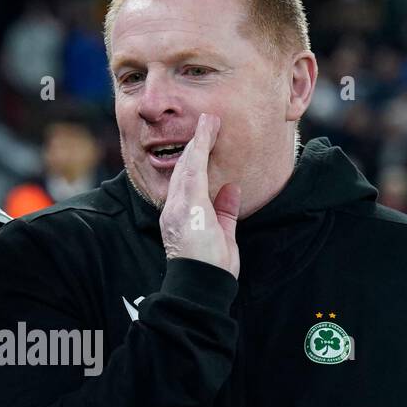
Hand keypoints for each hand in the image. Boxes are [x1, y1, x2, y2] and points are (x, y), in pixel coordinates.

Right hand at [158, 112, 240, 278]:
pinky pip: (193, 168)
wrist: (203, 284)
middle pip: (182, 171)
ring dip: (199, 141)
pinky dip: (200, 147)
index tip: (204, 146)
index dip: (194, 163)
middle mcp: (174, 209)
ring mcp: (179, 206)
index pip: (186, 185)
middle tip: (206, 125)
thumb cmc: (212, 268)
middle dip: (194, 147)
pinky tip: (207, 131)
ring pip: (187, 165)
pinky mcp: (188, 203)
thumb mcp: (223, 235)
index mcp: (181, 218)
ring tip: (208, 122)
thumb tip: (232, 189)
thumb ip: (225, 211)